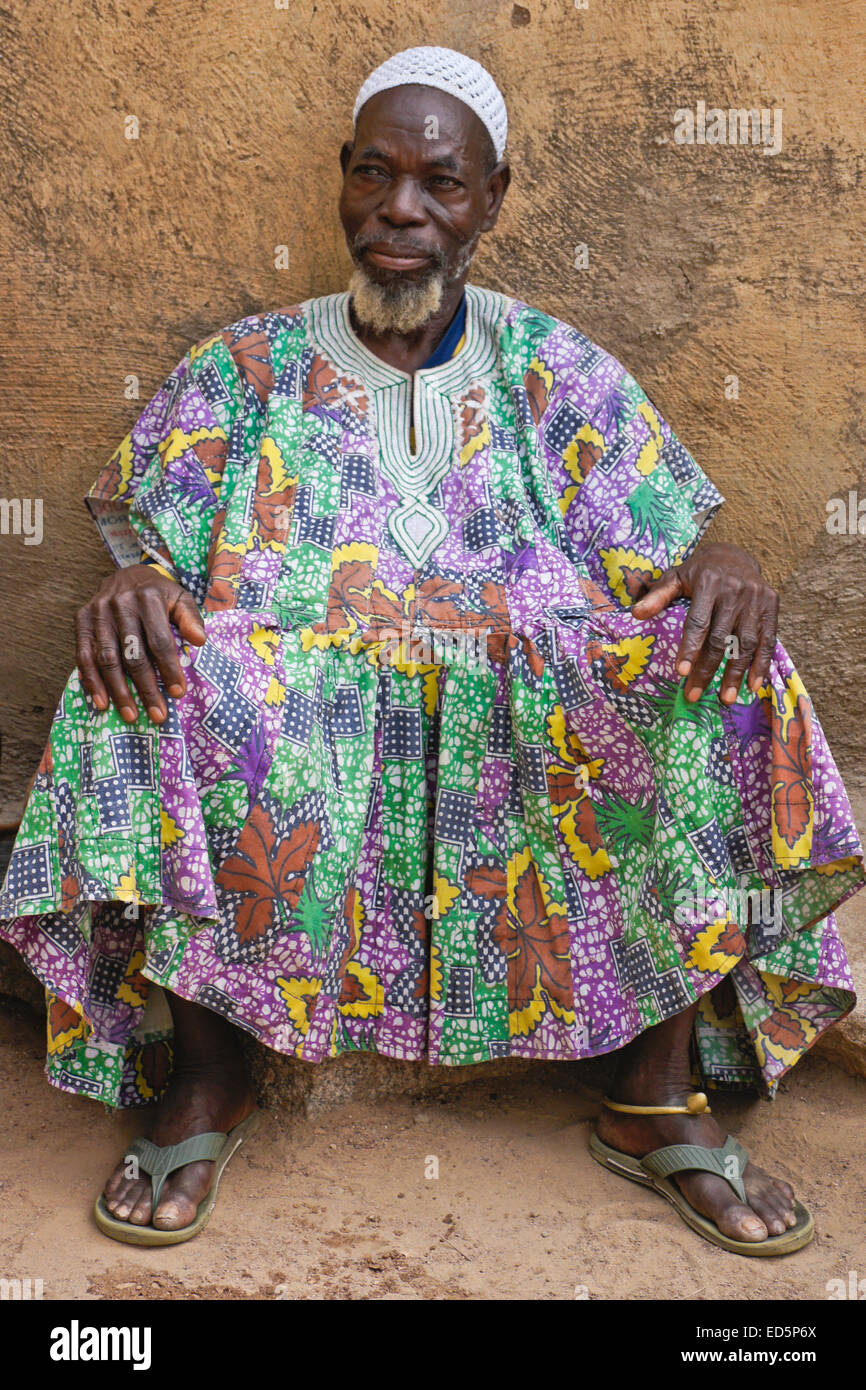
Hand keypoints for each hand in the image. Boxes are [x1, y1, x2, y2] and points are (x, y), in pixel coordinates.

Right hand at [75, 565, 205, 724]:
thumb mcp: (180, 598)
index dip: (169, 669)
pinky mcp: (82, 620)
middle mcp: (120, 604)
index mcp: (148, 598)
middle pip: (133, 654)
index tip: (178, 693)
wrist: (127, 575)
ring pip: (108, 659)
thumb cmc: (159, 594)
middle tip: (158, 714)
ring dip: (119, 691)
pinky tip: (102, 702)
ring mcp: (98, 613)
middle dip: (147, 688)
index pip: (160, 641)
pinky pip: (83, 655)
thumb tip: (200, 641)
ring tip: (131, 715)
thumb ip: (190, 618)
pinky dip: (91, 681)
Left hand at [630, 541, 778, 703]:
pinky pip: (768, 639)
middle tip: (694, 695)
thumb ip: (657, 596)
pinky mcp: (772, 606)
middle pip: (721, 638)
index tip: (681, 673)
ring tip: (726, 699)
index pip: (698, 621)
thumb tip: (635, 614)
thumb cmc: (698, 573)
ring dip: (736, 673)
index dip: (690, 648)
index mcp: (708, 583)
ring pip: (746, 642)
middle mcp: (735, 591)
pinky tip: (753, 685)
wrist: (734, 555)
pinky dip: (761, 664)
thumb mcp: (675, 577)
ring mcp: (756, 599)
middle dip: (708, 670)